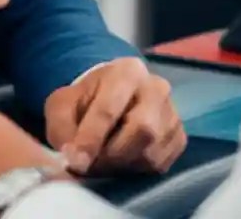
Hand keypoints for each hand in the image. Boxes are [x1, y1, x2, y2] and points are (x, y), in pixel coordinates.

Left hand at [45, 58, 186, 174]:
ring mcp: (172, 113)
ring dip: (122, 165)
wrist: (107, 98)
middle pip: (143, 129)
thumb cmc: (84, 101)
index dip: (90, 139)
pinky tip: (121, 161)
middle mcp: (156, 88)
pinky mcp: (178, 137)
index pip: (110, 108)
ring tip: (102, 162)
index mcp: (126, 71)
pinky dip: (137, 170)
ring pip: (152, 151)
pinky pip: (161, 163)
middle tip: (90, 165)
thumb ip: (62, 128)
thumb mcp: (61, 105)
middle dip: (112, 154)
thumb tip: (73, 158)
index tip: (75, 161)